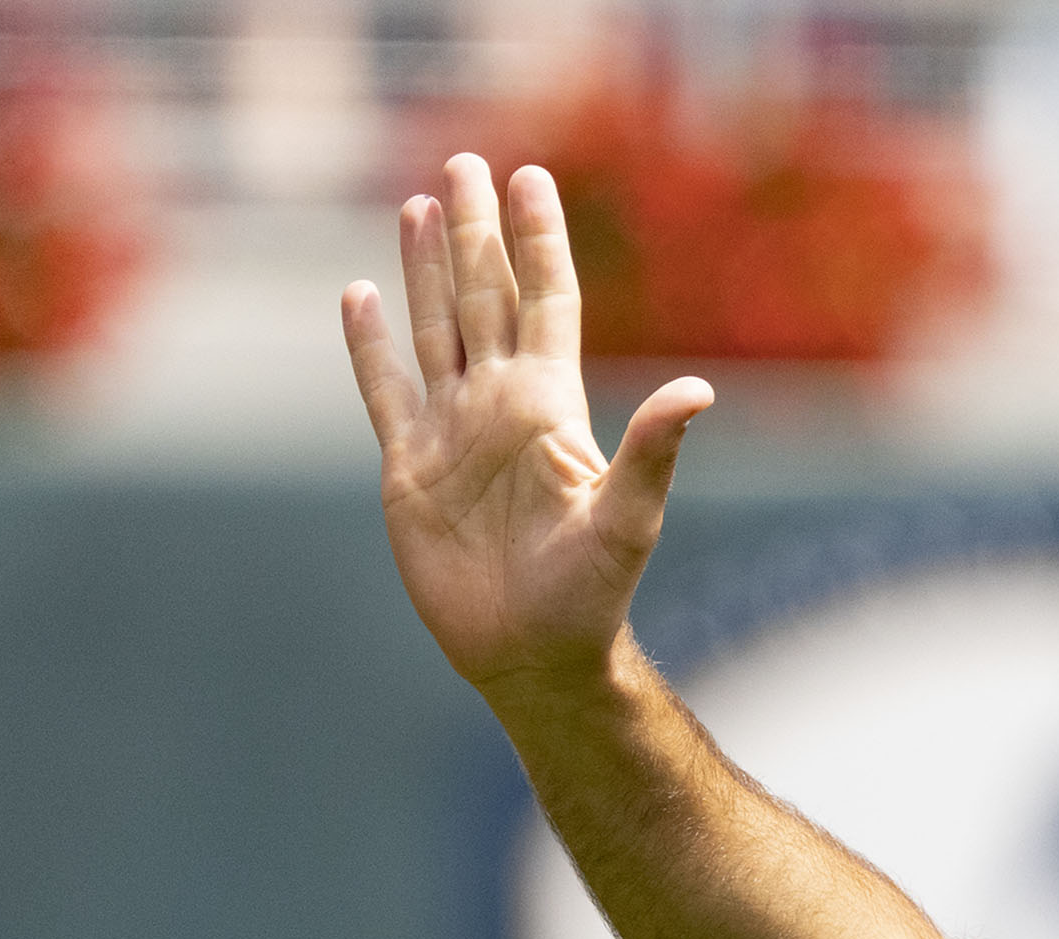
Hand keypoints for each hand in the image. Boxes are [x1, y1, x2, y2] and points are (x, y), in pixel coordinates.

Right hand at [341, 154, 713, 697]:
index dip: (539, 240)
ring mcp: (453, 433)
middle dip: (476, 232)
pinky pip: (385, 391)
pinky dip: (369, 345)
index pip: (547, 301)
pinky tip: (359, 295)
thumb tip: (700, 391)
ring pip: (436, 329)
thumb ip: (653, 449)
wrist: (534, 655)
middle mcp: (501, 406)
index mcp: (551, 406)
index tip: (532, 176)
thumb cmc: (593, 595)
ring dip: (425, 270)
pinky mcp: (409, 468)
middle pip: (486, 297)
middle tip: (465, 162)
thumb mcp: (627, 518)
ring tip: (418, 206)